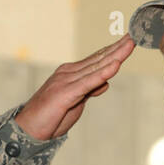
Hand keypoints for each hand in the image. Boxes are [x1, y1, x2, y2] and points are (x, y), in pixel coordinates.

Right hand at [13, 35, 135, 140]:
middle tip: (135, 35)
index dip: (115, 50)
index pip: (97, 59)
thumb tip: (106, 82)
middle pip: (99, 58)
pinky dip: (102, 73)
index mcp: (72, 74)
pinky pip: (88, 82)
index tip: (129, 41)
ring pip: (96, 66)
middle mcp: (69, 73)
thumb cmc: (51, 116)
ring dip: (115, 55)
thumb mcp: (76, 102)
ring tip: (129, 44)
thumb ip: (90, 90)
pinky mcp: (65, 93)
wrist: (29, 129)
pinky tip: (115, 66)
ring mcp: (67, 81)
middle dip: (119, 47)